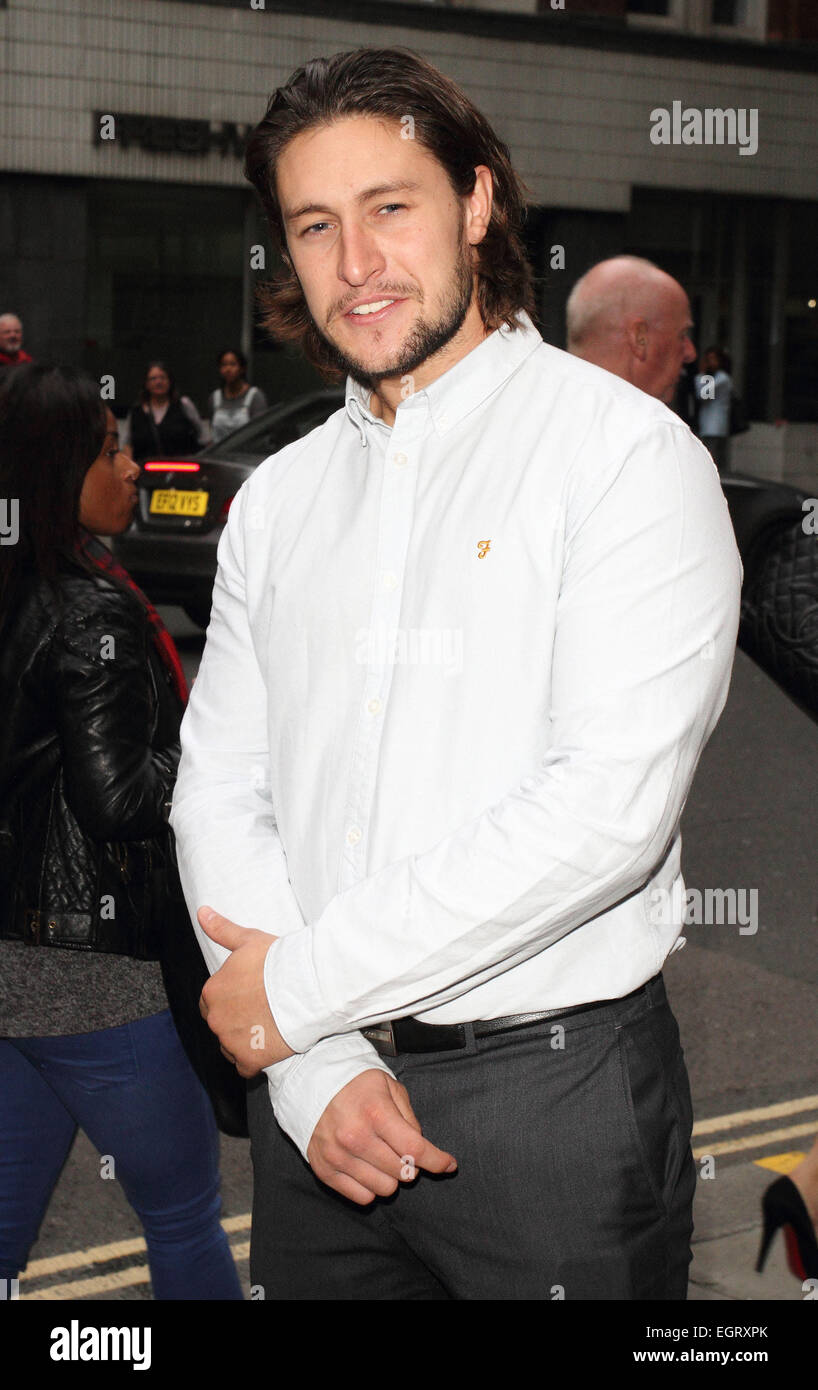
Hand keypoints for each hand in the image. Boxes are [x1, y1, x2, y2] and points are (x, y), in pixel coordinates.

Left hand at [197, 906, 293, 1074]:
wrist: (307, 985)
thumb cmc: (279, 961)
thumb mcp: (248, 940)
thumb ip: (222, 930)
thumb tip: (202, 912)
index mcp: (212, 990)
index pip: (212, 1001)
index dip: (231, 999)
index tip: (249, 996)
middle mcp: (215, 1018)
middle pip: (220, 1024)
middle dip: (236, 1020)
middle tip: (261, 1011)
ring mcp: (230, 1041)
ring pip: (231, 1046)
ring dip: (245, 1040)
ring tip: (269, 1027)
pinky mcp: (249, 1060)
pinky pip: (244, 1067)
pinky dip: (255, 1060)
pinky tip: (270, 1047)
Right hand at [307, 1069, 457, 1205]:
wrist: (310, 1081)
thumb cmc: (354, 1083)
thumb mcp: (388, 1086)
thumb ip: (408, 1117)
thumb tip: (421, 1148)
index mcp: (375, 1113)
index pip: (415, 1150)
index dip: (438, 1161)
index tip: (449, 1165)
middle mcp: (355, 1137)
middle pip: (403, 1173)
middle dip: (411, 1164)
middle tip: (403, 1150)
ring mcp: (338, 1156)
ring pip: (384, 1189)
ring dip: (391, 1177)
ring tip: (383, 1157)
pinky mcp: (324, 1170)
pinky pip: (361, 1197)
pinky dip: (370, 1186)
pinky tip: (367, 1167)